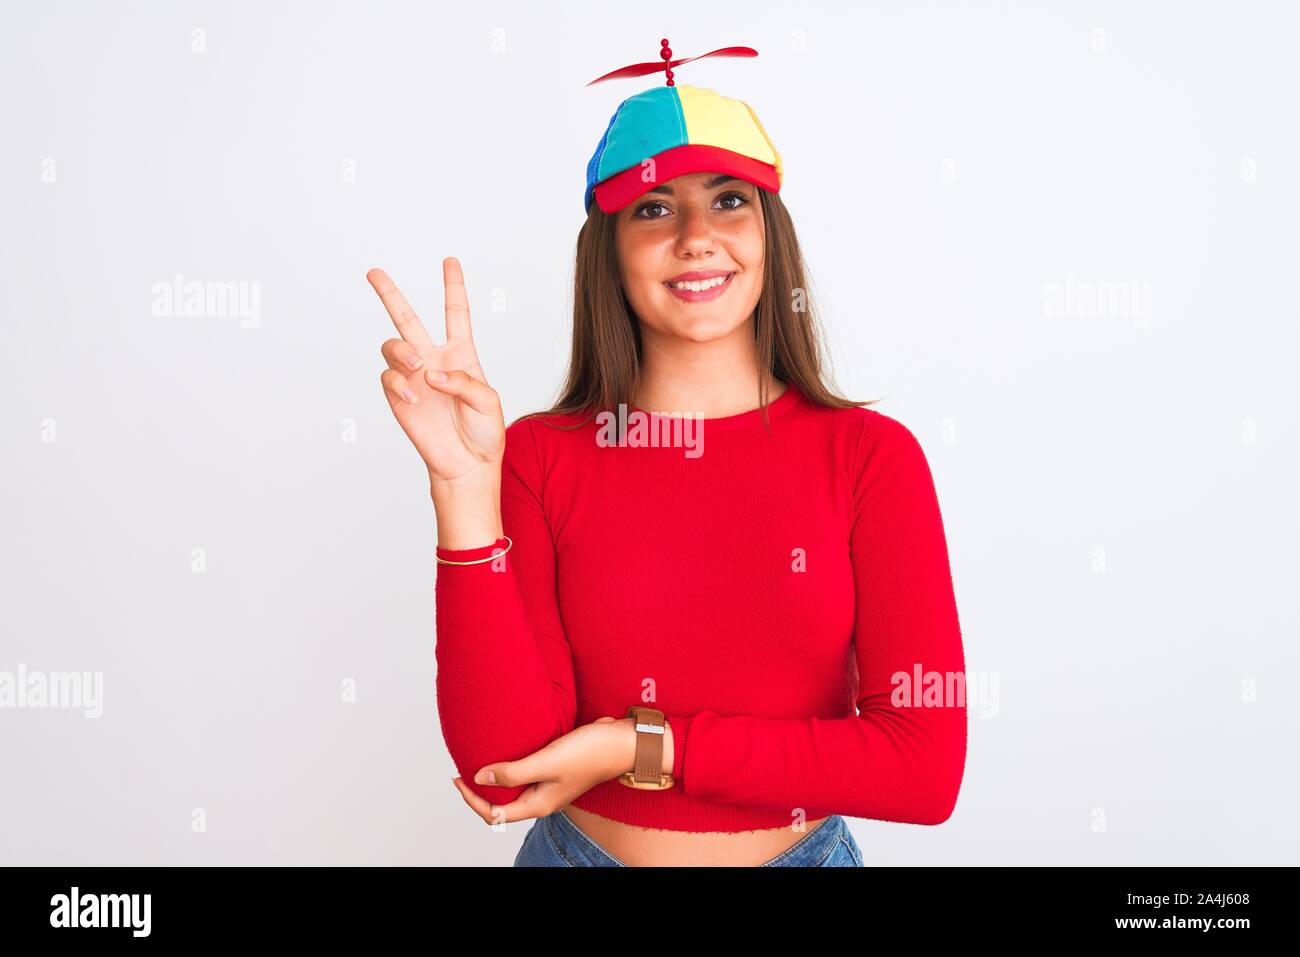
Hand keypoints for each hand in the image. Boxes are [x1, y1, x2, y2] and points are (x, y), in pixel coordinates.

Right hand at [368, 258, 503, 487]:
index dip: (453, 287)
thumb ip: (464, 381)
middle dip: (389, 294)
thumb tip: (431, 373)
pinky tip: (413, 397)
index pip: (456, 314)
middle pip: (408, 319)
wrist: (467, 465)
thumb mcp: (488, 402)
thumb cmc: (484, 433)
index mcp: (461, 355)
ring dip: (402, 350)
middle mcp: (434, 360)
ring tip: (417, 366)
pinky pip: (389, 378)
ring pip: (392, 345)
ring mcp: (414, 378)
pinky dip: (398, 383)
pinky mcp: (399, 398)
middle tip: (374, 273)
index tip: (450, 261)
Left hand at [450, 717, 633, 824]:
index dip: (472, 799)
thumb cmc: (590, 753)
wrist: (622, 742)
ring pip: (514, 788)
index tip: (457, 777)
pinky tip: (508, 750)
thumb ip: (512, 771)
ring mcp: (550, 785)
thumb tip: (479, 777)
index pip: (494, 813)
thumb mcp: (547, 761)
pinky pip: (527, 773)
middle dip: (479, 790)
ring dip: (495, 778)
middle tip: (462, 768)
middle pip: (501, 804)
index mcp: (539, 804)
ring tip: (479, 759)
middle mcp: (543, 799)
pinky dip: (512, 766)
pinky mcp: (556, 770)